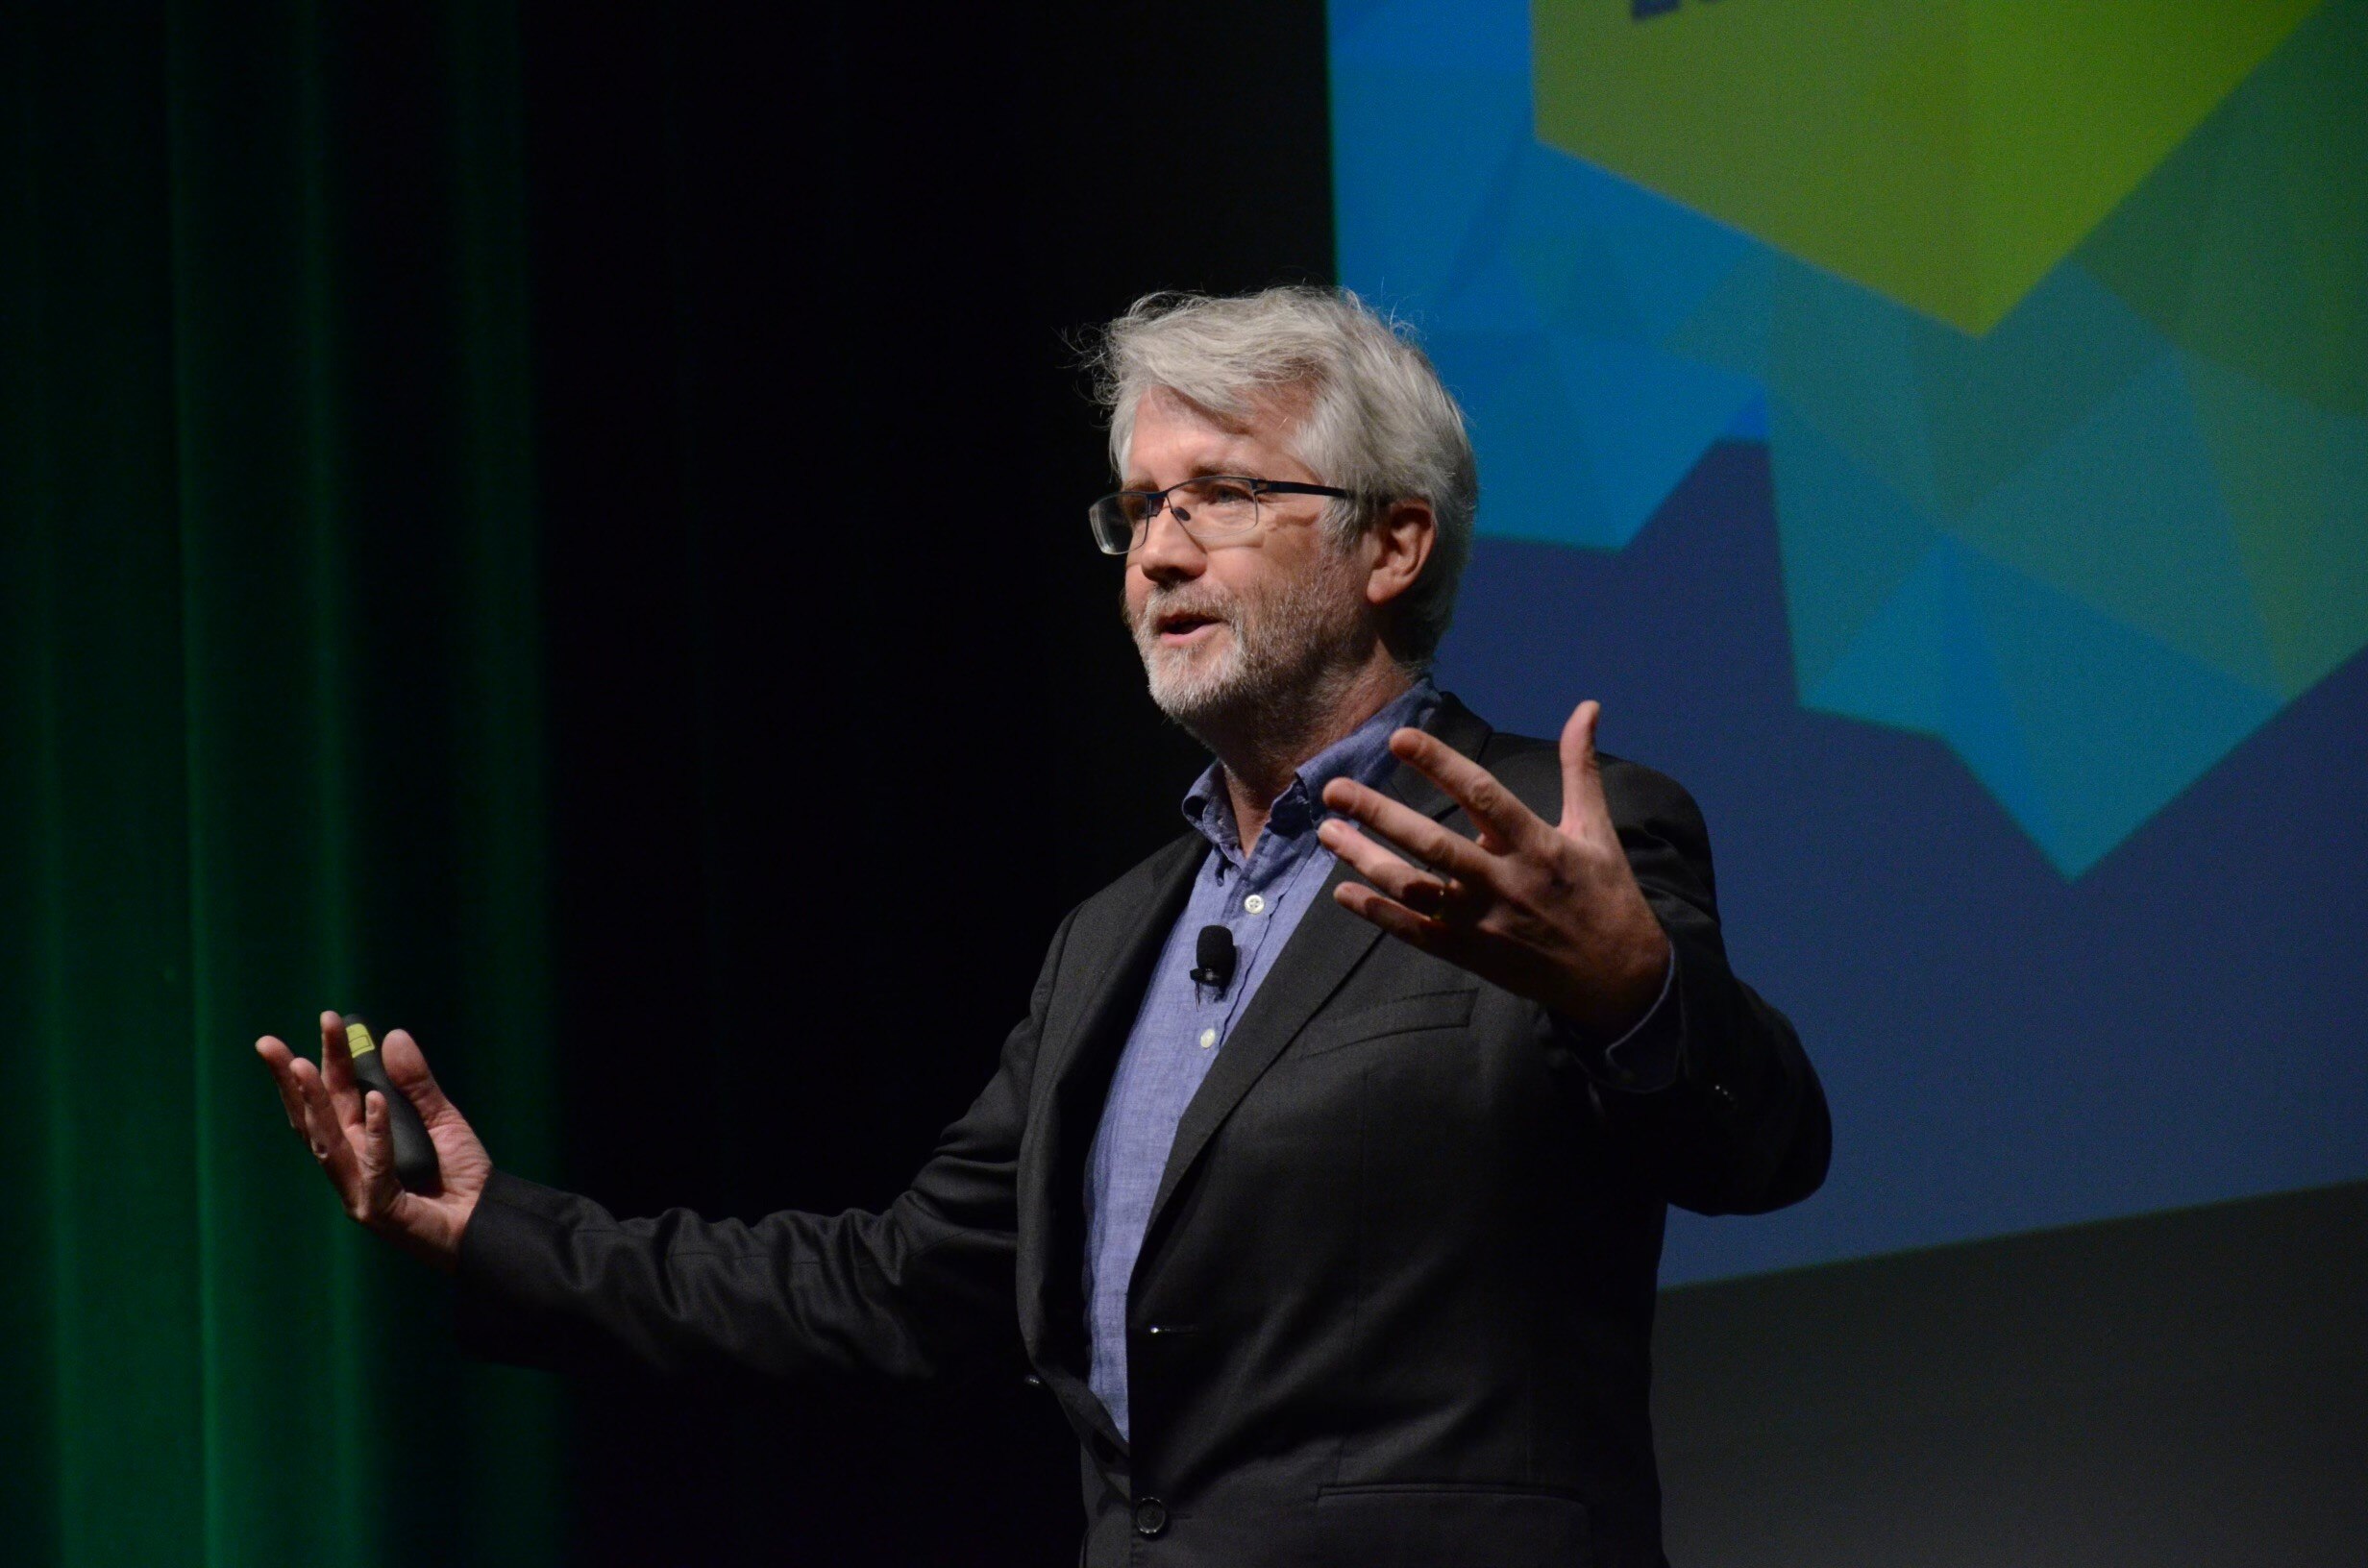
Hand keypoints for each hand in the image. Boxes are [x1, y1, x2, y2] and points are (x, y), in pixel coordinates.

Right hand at [255, 1012, 489, 1272]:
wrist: (488, 1222)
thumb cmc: (462, 1176)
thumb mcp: (442, 1119)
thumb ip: (417, 1084)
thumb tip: (393, 1035)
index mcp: (362, 1141)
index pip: (336, 1095)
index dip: (328, 1058)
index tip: (326, 1020)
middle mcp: (352, 1164)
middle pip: (317, 1116)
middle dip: (292, 1080)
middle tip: (269, 1044)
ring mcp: (359, 1189)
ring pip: (327, 1142)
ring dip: (313, 1105)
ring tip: (300, 1067)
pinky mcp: (378, 1209)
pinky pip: (374, 1168)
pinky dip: (376, 1134)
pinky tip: (375, 1102)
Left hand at [1317, 699, 1670, 1037]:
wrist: (1617, 979)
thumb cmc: (1604, 894)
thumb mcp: (1596, 829)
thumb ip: (1579, 768)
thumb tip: (1587, 706)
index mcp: (1536, 844)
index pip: (1482, 795)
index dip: (1440, 764)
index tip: (1398, 738)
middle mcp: (1504, 881)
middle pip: (1432, 842)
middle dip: (1379, 814)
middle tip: (1334, 789)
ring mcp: (1482, 921)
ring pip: (1414, 888)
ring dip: (1365, 860)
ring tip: (1326, 832)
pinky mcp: (1469, 953)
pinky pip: (1414, 932)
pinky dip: (1376, 913)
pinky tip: (1342, 892)